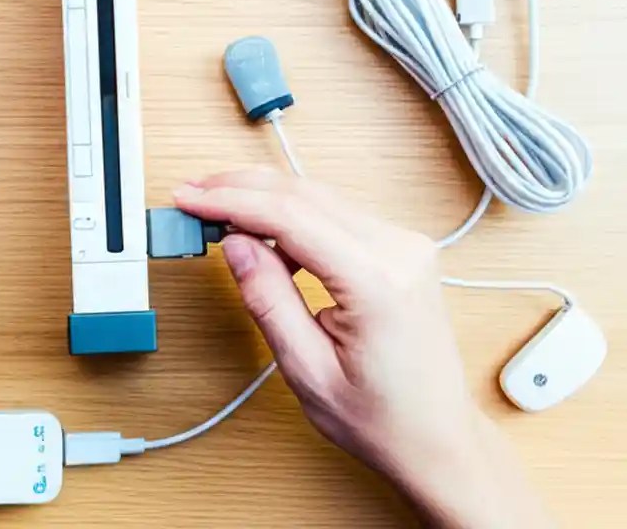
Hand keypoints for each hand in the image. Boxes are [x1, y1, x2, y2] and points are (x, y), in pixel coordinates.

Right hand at [175, 169, 551, 528]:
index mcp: (378, 282)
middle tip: (191, 196)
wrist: (437, 437)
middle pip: (305, 195)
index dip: (232, 201)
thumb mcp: (307, 370)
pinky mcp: (401, 249)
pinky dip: (292, 216)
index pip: (291, 217)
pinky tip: (262, 232)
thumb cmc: (383, 419)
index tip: (190, 199)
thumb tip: (236, 244)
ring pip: (319, 198)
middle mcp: (400, 252)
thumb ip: (269, 300)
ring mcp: (406, 245)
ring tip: (216, 212)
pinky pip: (336, 216)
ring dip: (264, 199)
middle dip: (241, 189)